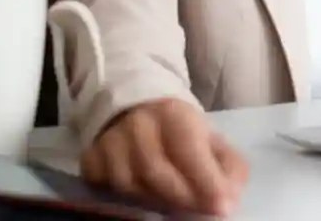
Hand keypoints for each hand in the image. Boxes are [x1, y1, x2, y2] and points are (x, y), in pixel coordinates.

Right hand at [80, 98, 248, 216]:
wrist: (136, 110)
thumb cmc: (180, 132)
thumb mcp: (210, 139)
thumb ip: (227, 166)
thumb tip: (230, 197)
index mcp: (173, 113)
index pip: (187, 149)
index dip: (205, 180)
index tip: (221, 206)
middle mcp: (137, 124)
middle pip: (155, 171)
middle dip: (181, 198)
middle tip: (200, 213)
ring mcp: (109, 141)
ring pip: (128, 184)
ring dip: (154, 202)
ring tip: (173, 207)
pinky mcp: (90, 158)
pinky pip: (104, 187)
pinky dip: (123, 200)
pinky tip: (141, 201)